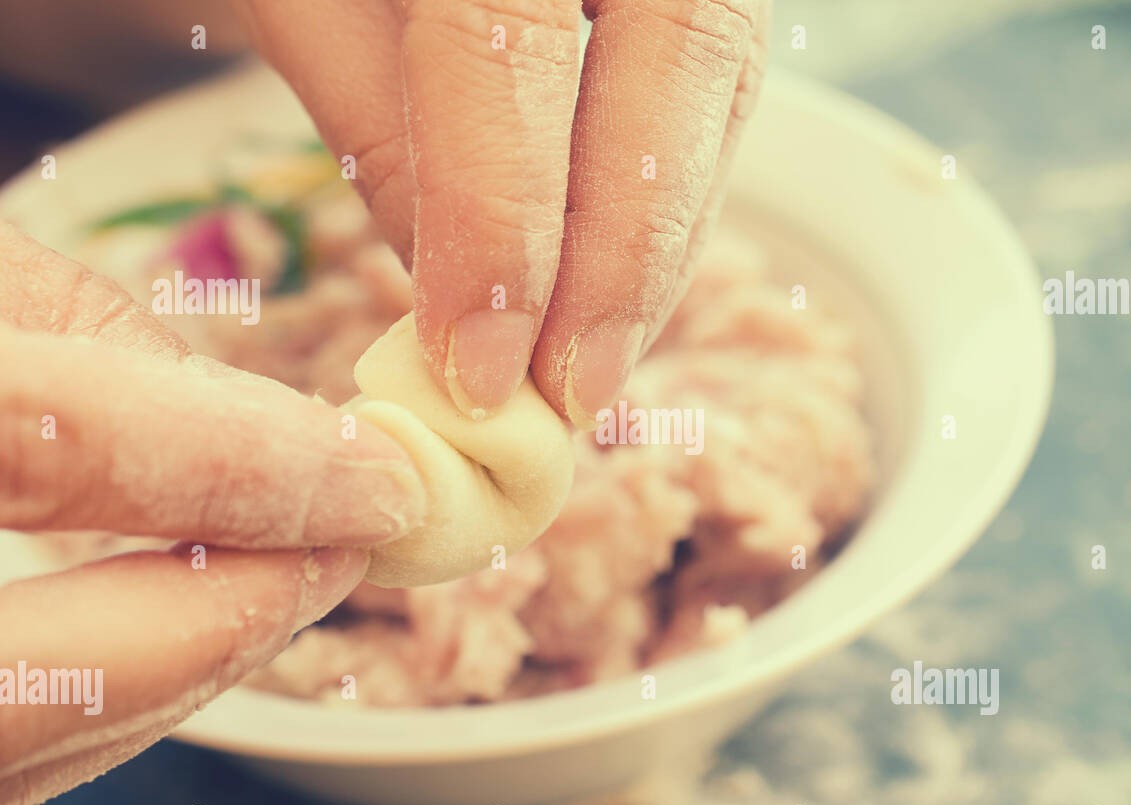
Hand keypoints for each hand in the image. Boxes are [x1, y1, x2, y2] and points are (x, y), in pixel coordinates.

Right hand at [0, 221, 426, 804]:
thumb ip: (68, 322)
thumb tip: (246, 414)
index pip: (49, 445)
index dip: (240, 464)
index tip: (374, 471)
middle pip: (40, 671)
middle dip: (235, 614)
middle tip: (356, 542)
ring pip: (19, 754)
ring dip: (186, 672)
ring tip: (292, 580)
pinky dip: (96, 708)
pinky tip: (172, 631)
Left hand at [233, 0, 770, 424]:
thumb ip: (384, 130)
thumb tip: (460, 312)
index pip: (511, 51)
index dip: (499, 226)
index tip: (478, 372)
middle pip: (674, 69)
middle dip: (623, 264)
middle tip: (568, 398)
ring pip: (717, 86)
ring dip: (660, 253)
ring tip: (593, 369)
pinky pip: (717, 91)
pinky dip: (671, 207)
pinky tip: (623, 292)